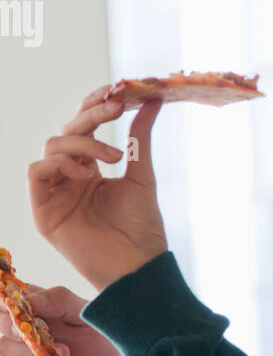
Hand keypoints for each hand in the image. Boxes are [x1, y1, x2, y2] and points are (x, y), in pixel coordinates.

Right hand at [0, 284, 150, 355]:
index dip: (14, 297)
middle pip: (1, 318)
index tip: (29, 304)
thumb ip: (62, 301)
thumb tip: (30, 299)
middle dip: (15, 323)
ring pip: (4, 345)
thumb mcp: (88, 317)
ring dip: (32, 350)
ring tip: (65, 355)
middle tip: (35, 330)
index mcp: (40, 307)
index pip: (14, 295)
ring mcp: (20, 355)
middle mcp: (25, 330)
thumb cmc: (104, 346)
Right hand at [28, 87, 168, 291]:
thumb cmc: (142, 229)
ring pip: (51, 146)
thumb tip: (153, 100)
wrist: (140, 267)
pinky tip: (87, 174)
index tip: (118, 88)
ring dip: (82, 141)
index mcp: (89, 170)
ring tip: (112, 157)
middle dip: (92, 116)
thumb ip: (140, 137)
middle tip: (119, 107)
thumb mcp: (142, 174)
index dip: (94, 105)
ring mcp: (54, 195)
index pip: (82, 127)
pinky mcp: (43, 213)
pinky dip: (61, 163)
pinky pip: (36, 171)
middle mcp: (68, 179)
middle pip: (66, 132)